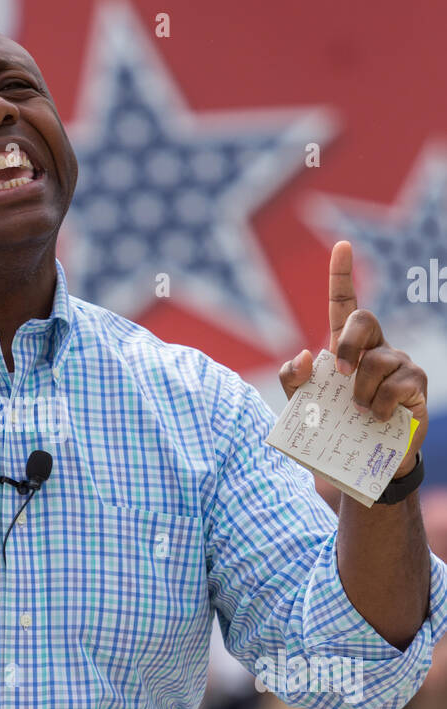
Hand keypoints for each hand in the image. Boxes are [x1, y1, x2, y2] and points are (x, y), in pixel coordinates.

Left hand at [279, 241, 427, 475]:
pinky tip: (377, 419)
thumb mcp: (303, 405)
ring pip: (376, 361)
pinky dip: (379, 405)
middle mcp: (375, 347)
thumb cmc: (335, 428)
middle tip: (341, 376)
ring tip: (360, 413)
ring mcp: (398, 362)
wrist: (363, 463)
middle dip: (349, 344)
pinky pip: (393, 386)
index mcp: (346, 347)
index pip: (344, 304)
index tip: (341, 246)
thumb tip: (306, 354)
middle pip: (364, 319)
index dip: (342, 276)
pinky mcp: (415, 383)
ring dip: (361, 392)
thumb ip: (293, 379)